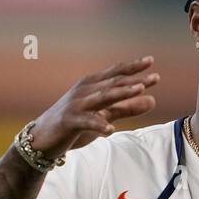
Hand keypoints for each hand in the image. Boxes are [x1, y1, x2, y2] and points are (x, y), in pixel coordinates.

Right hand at [29, 56, 159, 157]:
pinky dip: (98, 124)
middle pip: (113, 83)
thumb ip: (127, 108)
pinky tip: (110, 129)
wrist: (43, 138)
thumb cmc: (76, 124)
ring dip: (122, 93)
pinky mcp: (69, 121)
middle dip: (134, 79)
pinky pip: (86, 122)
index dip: (133, 67)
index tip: (151, 61)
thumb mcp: (105, 115)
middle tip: (155, 77)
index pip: (115, 74)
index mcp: (92, 86)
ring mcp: (76, 105)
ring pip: (102, 97)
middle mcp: (85, 91)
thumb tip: (152, 99)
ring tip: (139, 89)